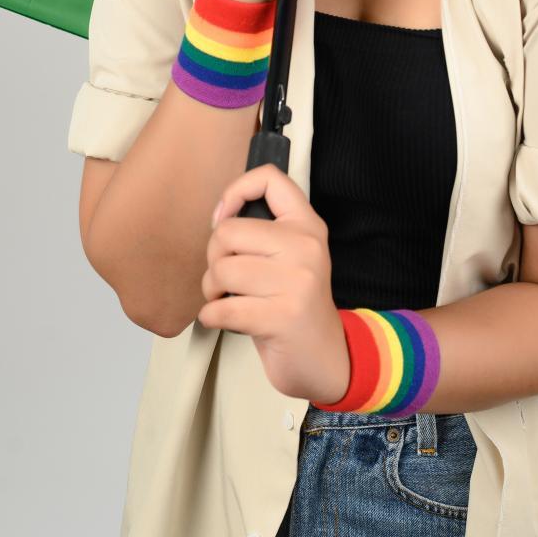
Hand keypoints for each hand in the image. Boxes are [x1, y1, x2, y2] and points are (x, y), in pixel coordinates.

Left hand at [197, 164, 350, 403]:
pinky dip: (211, 316)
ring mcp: (297, 282)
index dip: (235, 192)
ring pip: (221, 270)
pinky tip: (224, 318)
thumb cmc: (294, 304)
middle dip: (213, 258)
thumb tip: (220, 216)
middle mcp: (306, 247)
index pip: (269, 179)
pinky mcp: (282, 316)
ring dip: (210, 290)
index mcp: (307, 225)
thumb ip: (264, 230)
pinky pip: (221, 309)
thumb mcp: (292, 256)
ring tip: (226, 298)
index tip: (225, 218)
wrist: (326, 357)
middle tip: (225, 275)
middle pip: (228, 231)